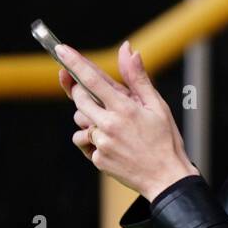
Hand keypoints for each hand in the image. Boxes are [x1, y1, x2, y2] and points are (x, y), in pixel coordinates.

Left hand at [57, 40, 199, 200]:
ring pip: (80, 122)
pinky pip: (85, 142)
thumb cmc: (166, 140)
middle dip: (82, 91)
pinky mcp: (97, 159)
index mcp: (124, 109)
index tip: (60, 49)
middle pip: (79, 99)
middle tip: (96, 95)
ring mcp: (101, 143)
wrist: (167, 178)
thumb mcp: (157, 106)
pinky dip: (94, 140)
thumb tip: (128, 49)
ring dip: (90, 119)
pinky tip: (114, 144)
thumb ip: (138, 77)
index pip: (92, 80)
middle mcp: (109, 125)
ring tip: (114, 126)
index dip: (74, 62)